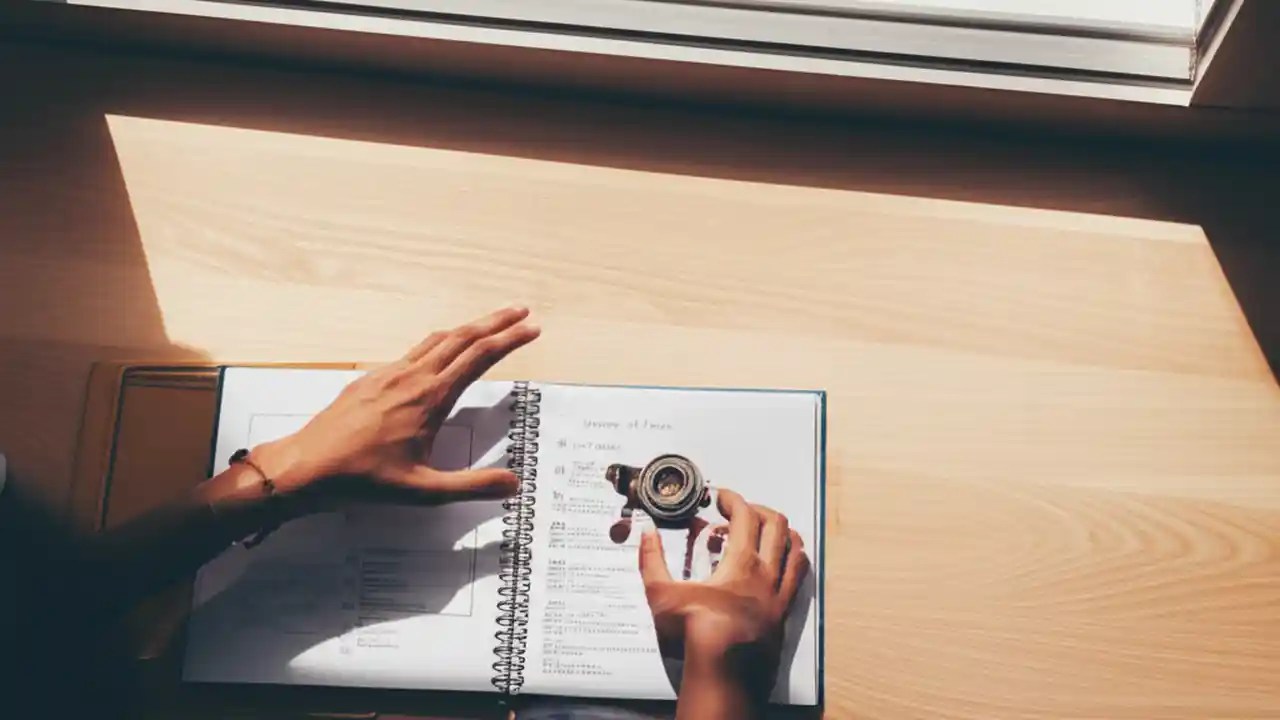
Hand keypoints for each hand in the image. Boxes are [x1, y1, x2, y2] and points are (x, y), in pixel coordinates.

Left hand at [249, 306, 539, 508]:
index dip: (510, 339)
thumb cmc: (361, 479)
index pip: (480, 357)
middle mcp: (411, 377)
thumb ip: (471, 486)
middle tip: (521, 312)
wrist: (306, 466)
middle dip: (495, 322)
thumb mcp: (423, 490)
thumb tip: (511, 484)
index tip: (532, 328)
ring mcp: (388, 374)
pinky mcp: (371, 380)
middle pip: (462, 337)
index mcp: (430, 398)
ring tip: (487, 326)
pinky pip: (413, 352)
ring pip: (436, 340)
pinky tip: (438, 354)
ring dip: (467, 329)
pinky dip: (438, 343)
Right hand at [638, 490, 808, 712]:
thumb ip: (652, 561)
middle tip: (739, 511)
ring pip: (794, 549)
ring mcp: (779, 594)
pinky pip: (799, 578)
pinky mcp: (784, 614)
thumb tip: (647, 535)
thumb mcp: (661, 594)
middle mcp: (766, 574)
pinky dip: (793, 560)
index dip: (733, 499)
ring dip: (781, 532)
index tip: (721, 497)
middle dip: (757, 510)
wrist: (724, 673)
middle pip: (775, 525)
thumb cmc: (695, 634)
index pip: (744, 516)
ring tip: (765, 531)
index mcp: (741, 563)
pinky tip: (780, 564)